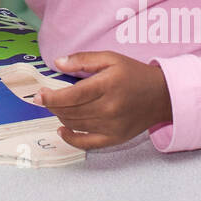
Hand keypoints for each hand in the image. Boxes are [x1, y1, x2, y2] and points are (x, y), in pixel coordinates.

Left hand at [32, 51, 172, 149]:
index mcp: (107, 85)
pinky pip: (86, 142)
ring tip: (57, 107)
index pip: (71, 96)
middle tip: (45, 98)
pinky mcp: (114, 138)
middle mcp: (109, 108)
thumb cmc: (134, 74)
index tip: (39, 95)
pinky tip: (62, 130)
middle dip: (52, 106)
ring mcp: (111, 126)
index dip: (51, 97)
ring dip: (60, 116)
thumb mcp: (110, 58)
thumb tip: (57, 63)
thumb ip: (82, 59)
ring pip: (75, 124)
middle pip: (70, 111)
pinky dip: (70, 138)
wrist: (161, 95)